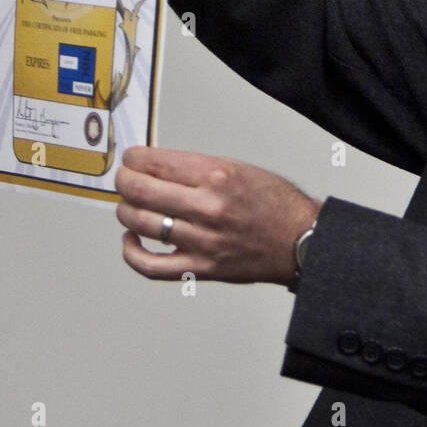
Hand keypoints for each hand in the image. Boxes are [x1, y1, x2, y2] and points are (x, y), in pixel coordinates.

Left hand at [115, 146, 321, 286]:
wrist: (301, 240)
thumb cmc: (277, 205)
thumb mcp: (242, 169)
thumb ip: (199, 169)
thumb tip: (161, 167)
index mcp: (217, 176)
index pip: (156, 163)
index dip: (134, 159)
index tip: (131, 159)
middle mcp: (207, 207)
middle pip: (140, 191)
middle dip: (124, 181)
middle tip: (124, 178)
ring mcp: (202, 240)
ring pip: (140, 223)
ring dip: (126, 211)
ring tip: (130, 206)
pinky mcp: (201, 268)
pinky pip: (151, 265)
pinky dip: (131, 252)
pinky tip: (131, 239)